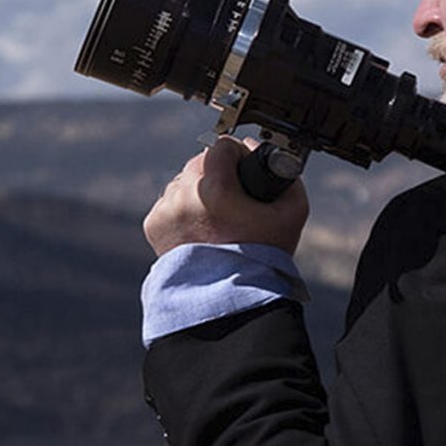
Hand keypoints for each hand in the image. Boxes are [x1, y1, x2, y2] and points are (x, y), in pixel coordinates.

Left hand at [143, 136, 308, 256]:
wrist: (230, 298)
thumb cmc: (262, 257)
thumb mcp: (292, 212)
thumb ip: (287, 174)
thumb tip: (262, 153)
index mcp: (214, 187)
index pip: (222, 147)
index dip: (237, 156)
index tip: (245, 170)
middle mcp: (184, 195)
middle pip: (200, 163)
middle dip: (217, 175)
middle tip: (233, 198)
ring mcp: (165, 210)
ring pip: (183, 183)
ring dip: (197, 191)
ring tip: (216, 216)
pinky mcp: (154, 225)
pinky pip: (170, 203)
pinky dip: (183, 210)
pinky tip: (200, 228)